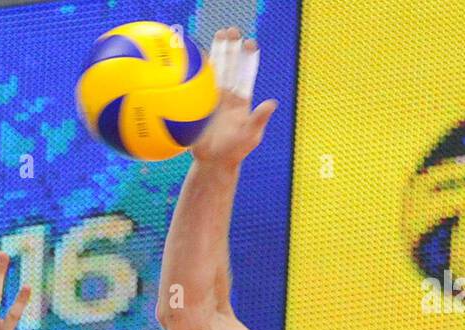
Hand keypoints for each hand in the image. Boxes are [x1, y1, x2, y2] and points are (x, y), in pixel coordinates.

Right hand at [190, 28, 277, 167]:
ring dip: (216, 53)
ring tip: (217, 34)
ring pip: (214, 72)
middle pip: (230, 67)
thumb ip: (259, 119)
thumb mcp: (250, 137)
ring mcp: (213, 100)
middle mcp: (228, 97)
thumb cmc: (234, 153)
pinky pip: (198, 86)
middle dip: (231, 48)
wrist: (213, 163)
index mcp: (242, 101)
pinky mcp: (199, 107)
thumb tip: (272, 103)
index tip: (249, 42)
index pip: (246, 74)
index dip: (248, 58)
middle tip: (231, 29)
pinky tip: (192, 59)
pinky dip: (197, 72)